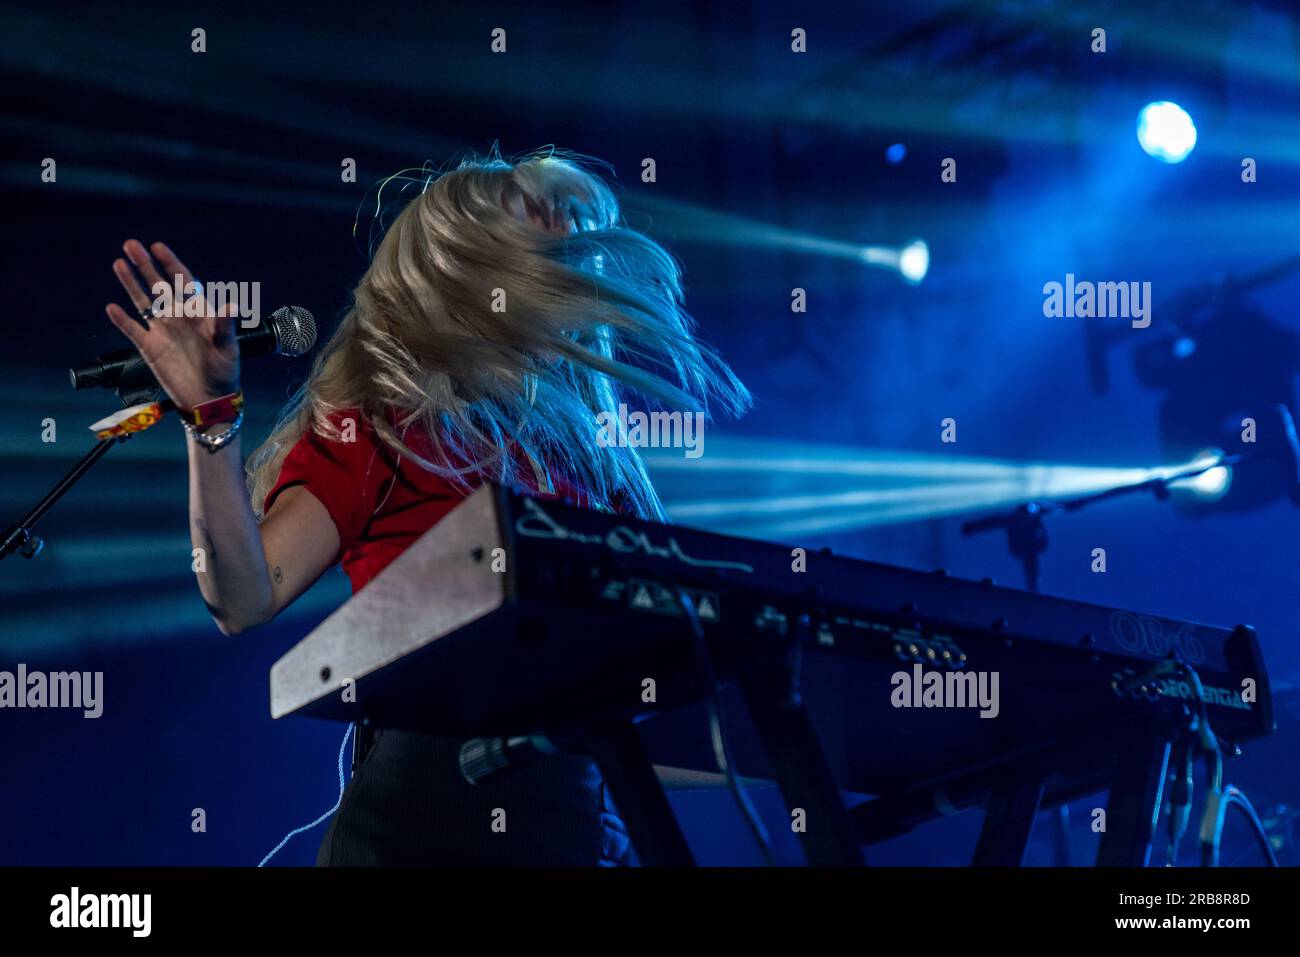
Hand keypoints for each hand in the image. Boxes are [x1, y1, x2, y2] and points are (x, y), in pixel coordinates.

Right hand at [105, 240, 239, 409]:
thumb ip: (225, 325)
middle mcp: (178, 317)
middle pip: (159, 286)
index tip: (158, 247)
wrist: (209, 399)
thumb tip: (231, 304)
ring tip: (120, 263)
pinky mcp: (150, 348)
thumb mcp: (228, 347)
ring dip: (131, 283)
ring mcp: (162, 331)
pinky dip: (122, 320)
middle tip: (131, 244)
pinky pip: (133, 330)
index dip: (171, 264)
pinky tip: (112, 307)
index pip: (183, 282)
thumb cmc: (224, 371)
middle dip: (146, 265)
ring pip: (143, 302)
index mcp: (198, 313)